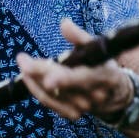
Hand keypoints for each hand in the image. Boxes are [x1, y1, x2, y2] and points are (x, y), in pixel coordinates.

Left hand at [16, 19, 132, 120]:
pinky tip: (29, 78)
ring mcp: (84, 108)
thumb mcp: (97, 48)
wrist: (115, 94)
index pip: (82, 78)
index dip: (63, 78)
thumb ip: (80, 37)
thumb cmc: (102, 64)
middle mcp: (95, 95)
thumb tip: (64, 23)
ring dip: (35, 80)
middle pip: (63, 87)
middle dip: (41, 73)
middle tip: (23, 59)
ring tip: (24, 63)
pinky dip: (37, 90)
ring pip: (53, 96)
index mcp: (104, 75)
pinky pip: (50, 103)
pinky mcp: (73, 114)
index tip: (45, 74)